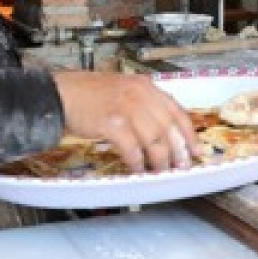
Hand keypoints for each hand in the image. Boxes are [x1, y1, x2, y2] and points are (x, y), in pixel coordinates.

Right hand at [52, 71, 201, 173]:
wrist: (61, 93)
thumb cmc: (87, 94)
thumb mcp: (122, 90)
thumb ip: (142, 104)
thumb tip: (161, 130)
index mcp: (144, 86)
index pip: (176, 110)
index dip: (189, 133)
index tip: (196, 149)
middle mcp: (139, 95)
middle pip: (168, 127)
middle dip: (177, 151)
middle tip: (180, 167)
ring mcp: (125, 108)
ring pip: (154, 139)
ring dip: (159, 160)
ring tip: (159, 172)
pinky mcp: (111, 123)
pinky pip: (132, 148)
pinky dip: (137, 162)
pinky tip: (137, 169)